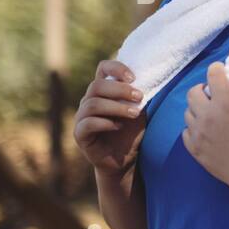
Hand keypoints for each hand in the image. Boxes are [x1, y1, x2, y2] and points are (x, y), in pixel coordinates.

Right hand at [74, 59, 145, 175]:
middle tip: (139, 96)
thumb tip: (149, 80)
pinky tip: (118, 126)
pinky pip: (87, 124)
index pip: (102, 69)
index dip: (115, 68)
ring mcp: (82, 117)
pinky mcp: (80, 135)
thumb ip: (139, 97)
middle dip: (120, 89)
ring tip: (134, 113)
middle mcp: (89, 101)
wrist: (125, 161)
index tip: (133, 77)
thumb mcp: (139, 112)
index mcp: (103, 92)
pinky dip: (104, 123)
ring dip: (115, 107)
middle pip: (96, 85)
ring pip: (92, 104)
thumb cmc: (131, 133)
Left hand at [182, 62, 228, 209]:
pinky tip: (204, 131)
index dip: (215, 69)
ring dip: (197, 110)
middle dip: (201, 89)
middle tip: (209, 94)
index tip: (217, 70)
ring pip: (187, 113)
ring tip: (208, 115)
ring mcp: (198, 133)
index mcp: (225, 104)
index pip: (213, 76)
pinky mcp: (194, 148)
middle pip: (192, 93)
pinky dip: (194, 128)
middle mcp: (207, 116)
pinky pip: (186, 132)